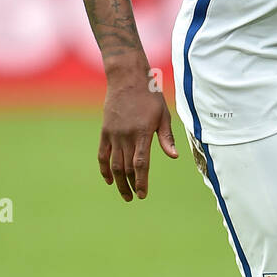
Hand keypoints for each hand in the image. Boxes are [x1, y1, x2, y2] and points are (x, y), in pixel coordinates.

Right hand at [98, 75, 177, 200]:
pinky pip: (102, 154)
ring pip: (114, 164)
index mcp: (143, 133)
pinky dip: (104, 168)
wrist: (127, 79)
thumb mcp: (163, 115)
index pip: (141, 164)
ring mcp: (114, 134)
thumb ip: (166, 137)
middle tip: (135, 197)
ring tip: (124, 194)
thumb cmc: (150, 96)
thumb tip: (174, 156)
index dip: (141, 181)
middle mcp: (126, 136)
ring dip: (118, 181)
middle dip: (130, 185)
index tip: (143, 194)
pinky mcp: (105, 131)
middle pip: (126, 168)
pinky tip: (109, 180)